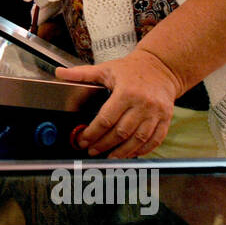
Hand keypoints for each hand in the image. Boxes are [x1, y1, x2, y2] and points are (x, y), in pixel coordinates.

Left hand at [54, 48, 179, 157]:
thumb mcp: (106, 69)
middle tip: (92, 151)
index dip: (93, 133)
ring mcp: (156, 113)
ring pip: (138, 139)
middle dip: (104, 145)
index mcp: (126, 92)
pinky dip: (142, 150)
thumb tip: (59, 72)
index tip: (83, 140)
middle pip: (121, 132)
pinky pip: (155, 140)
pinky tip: (130, 153)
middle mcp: (143, 104)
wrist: (161, 68)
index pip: (106, 119)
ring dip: (122, 152)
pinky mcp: (166, 119)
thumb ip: (82, 73)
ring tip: (109, 157)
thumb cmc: (132, 69)